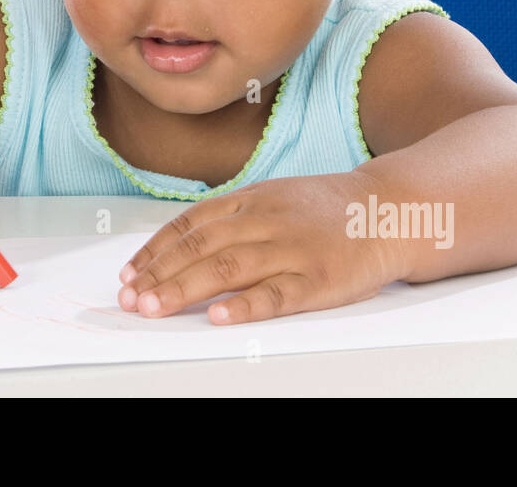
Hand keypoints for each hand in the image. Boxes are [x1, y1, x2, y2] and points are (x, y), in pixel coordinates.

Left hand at [116, 173, 408, 324]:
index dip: (155, 250)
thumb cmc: (324, 210)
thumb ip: (229, 218)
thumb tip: (176, 247)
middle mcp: (265, 220)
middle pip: (200, 247)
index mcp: (250, 200)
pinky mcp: (318, 279)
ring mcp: (291, 249)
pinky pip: (276, 294)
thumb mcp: (272, 198)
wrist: (387, 209)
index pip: (189, 225)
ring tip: (154, 308)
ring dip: (184, 289)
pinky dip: (245, 306)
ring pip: (228, 268)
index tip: (128, 273)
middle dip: (159, 274)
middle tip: (130, 298)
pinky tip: (218, 318)